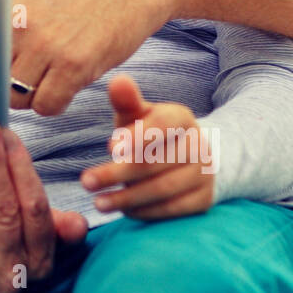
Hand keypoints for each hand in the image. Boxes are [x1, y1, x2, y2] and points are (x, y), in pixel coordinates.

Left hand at [10, 0, 176, 115]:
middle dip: (7, 86)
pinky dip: (54, 104)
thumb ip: (4, 22)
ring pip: (17, 97)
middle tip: (29, 78)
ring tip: (50, 80)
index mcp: (4, 4)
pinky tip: (67, 87)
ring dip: (32, 97)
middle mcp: (20, 23)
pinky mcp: (74, 63)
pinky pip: (47, 105)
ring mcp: (46, 44)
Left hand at [79, 74, 214, 219]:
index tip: (110, 147)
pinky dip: (145, 212)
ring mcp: (205, 173)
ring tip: (98, 203)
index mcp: (182, 117)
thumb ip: (126, 101)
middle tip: (86, 182)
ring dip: (127, 198)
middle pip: (156, 161)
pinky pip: (173, 209)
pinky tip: (124, 211)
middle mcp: (200, 144)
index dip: (136, 136)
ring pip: (163, 189)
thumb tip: (118, 80)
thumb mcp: (137, 116)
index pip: (162, 124)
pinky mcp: (205, 199)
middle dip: (118, 173)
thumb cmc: (150, 134)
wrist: (189, 159)